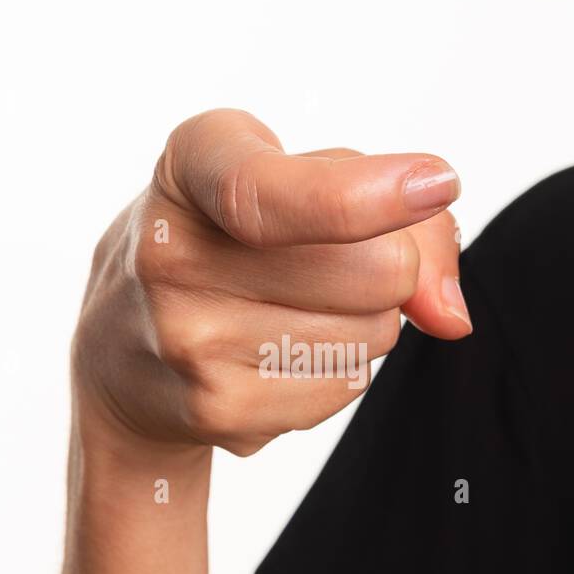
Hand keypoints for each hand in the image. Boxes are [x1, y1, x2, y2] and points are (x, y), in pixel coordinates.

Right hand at [73, 108, 470, 455]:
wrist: (123, 353)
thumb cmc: (238, 244)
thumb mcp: (303, 185)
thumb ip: (406, 223)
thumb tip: (450, 316)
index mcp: (192, 164)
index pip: (270, 193)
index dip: (361, 196)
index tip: (435, 184)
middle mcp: (171, 249)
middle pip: (376, 271)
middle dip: (388, 267)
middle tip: (325, 262)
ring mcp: (187, 339)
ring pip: (373, 334)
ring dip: (363, 322)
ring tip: (287, 308)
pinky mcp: (215, 409)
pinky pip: (345, 386)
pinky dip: (335, 369)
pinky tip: (274, 354)